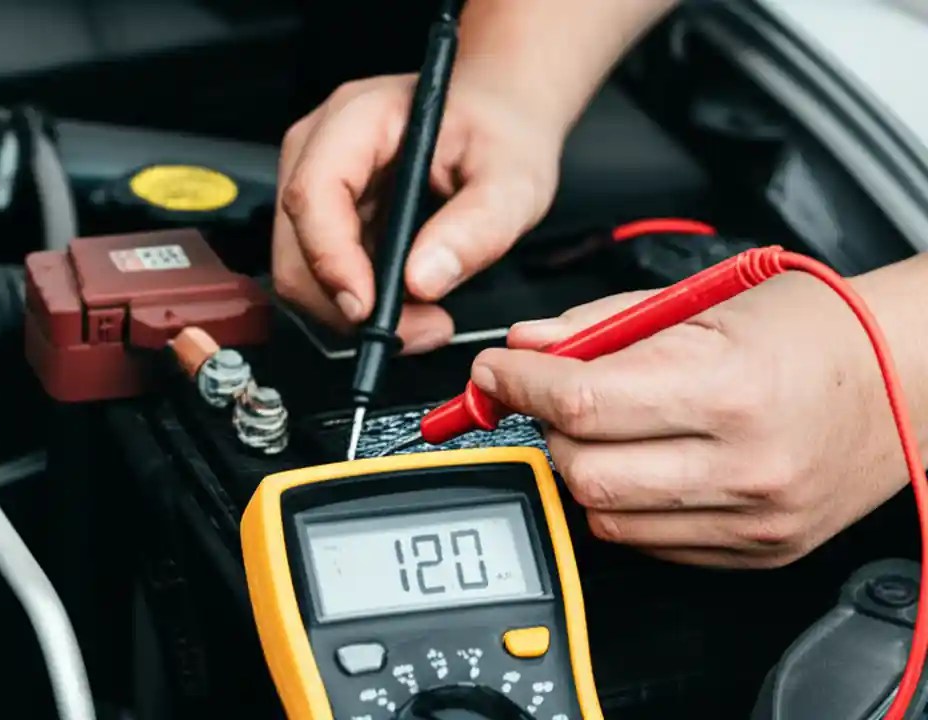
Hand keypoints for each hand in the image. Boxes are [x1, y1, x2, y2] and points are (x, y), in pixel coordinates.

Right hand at [272, 69, 563, 353]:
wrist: (498, 113)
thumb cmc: (501, 130)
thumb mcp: (513, 179)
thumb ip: (476, 227)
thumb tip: (422, 281)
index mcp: (359, 118)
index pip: (314, 192)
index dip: (332, 259)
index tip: (369, 310)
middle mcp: (320, 146)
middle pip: (297, 244)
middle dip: (347, 302)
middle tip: (421, 328)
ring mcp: (315, 180)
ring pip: (302, 269)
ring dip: (354, 311)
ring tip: (425, 319)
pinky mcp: (323, 214)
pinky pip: (320, 273)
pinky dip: (360, 301)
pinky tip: (409, 303)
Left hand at [471, 274, 905, 567]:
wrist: (908, 374)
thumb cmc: (813, 330)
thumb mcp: (703, 302)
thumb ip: (601, 324)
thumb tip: (527, 344)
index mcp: (726, 387)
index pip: (580, 402)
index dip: (519, 384)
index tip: (497, 373)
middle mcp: (743, 463)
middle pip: (583, 470)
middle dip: (548, 430)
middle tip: (553, 398)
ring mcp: (753, 517)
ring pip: (607, 517)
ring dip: (583, 471)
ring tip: (608, 430)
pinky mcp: (757, 550)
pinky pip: (650, 544)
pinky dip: (627, 507)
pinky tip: (648, 466)